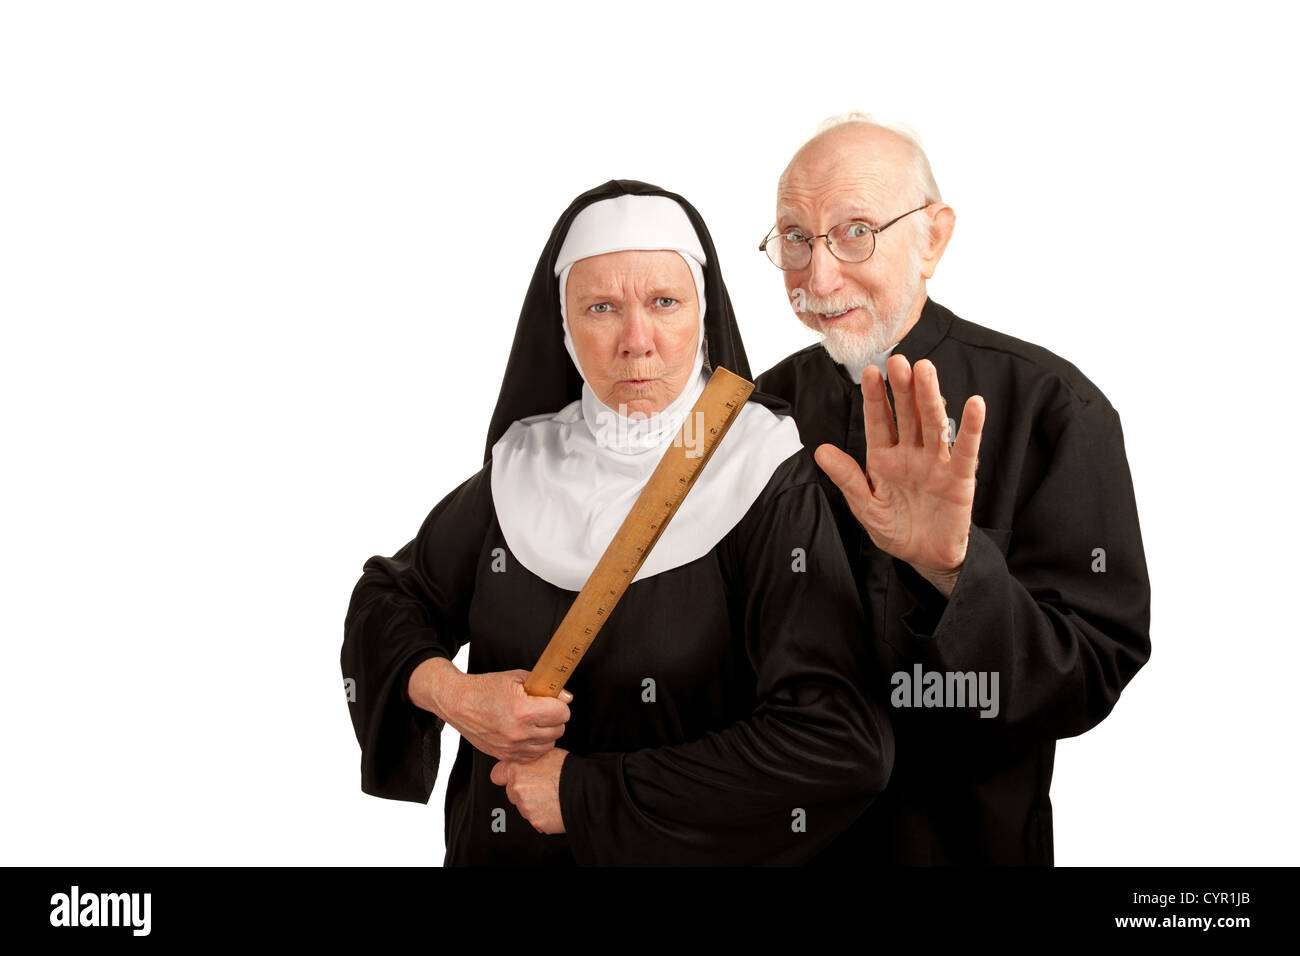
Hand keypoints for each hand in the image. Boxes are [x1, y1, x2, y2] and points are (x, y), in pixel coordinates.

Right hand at [412, 660, 572, 761]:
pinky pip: (533, 756)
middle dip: (555, 718)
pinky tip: (527, 733)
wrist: (457, 703)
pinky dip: (534, 746)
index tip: (553, 701)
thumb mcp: (517, 678)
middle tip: (544, 710)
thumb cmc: (485, 688)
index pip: (562, 713)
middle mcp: (519, 732)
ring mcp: (511, 747)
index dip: (560, 704)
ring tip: (535, 721)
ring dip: (546, 733)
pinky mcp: (504, 756)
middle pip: (558, 730)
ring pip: (548, 745)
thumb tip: (566, 697)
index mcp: (523, 710)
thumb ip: (545, 686)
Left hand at [491, 748, 567, 833]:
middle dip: (522, 790)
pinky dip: (542, 815)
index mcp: (516, 770)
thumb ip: (528, 759)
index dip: (505, 775)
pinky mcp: (535, 822)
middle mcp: (517, 789)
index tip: (510, 777)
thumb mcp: (546, 753)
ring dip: (532, 803)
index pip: (497, 774)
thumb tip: (523, 760)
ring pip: (523, 806)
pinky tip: (554, 806)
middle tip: (541, 786)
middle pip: (512, 791)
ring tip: (551, 796)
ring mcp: (525, 807)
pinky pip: (534, 819)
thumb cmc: (568, 770)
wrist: (584, 791)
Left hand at [814, 355, 984, 596]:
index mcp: (884, 457)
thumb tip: (821, 451)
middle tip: (898, 360)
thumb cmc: (896, 529)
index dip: (875, 397)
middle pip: (906, 414)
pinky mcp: (959, 478)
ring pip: (933, 424)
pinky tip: (975, 404)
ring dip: (929, 397)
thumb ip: (848, 479)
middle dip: (902, 388)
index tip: (869, 372)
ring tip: (925, 371)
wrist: (925, 557)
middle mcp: (910, 453)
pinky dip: (971, 428)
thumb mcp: (866, 507)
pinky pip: (965, 450)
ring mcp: (935, 463)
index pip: (878, 421)